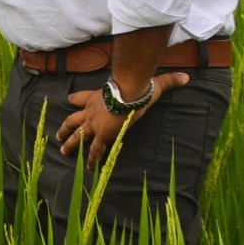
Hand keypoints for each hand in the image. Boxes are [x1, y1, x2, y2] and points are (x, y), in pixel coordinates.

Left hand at [56, 71, 190, 167]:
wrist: (129, 92)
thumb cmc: (137, 86)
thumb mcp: (150, 82)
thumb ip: (167, 80)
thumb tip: (185, 77)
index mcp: (96, 96)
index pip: (80, 97)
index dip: (75, 99)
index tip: (68, 100)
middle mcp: (90, 110)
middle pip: (73, 119)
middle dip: (66, 128)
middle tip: (58, 135)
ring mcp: (94, 123)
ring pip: (77, 135)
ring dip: (70, 143)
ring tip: (63, 151)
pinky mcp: (101, 134)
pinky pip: (95, 150)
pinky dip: (91, 159)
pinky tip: (88, 167)